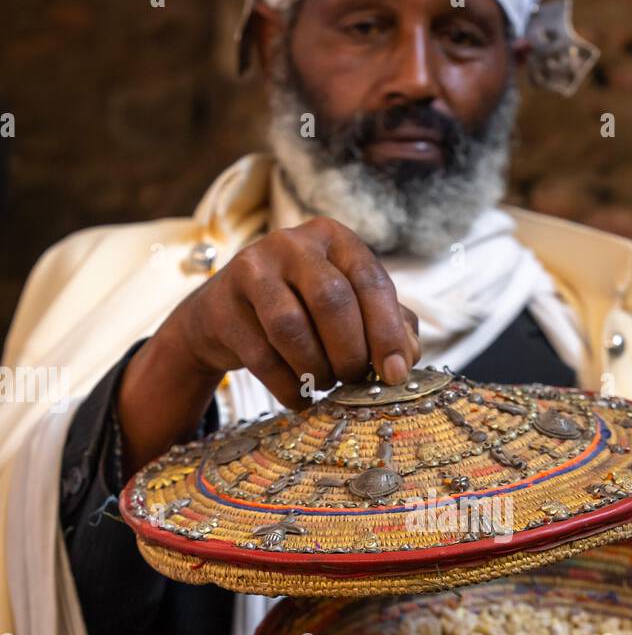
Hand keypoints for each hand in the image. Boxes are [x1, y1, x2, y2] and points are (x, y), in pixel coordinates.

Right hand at [117, 217, 420, 474]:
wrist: (225, 317)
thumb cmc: (303, 310)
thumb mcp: (351, 308)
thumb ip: (388, 325)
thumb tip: (407, 358)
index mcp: (334, 238)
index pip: (370, 281)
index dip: (386, 333)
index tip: (395, 373)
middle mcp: (292, 244)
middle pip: (332, 301)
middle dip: (349, 352)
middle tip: (353, 379)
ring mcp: (251, 270)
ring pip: (292, 329)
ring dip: (316, 370)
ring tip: (324, 383)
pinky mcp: (222, 306)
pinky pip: (262, 357)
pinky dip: (289, 387)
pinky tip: (299, 396)